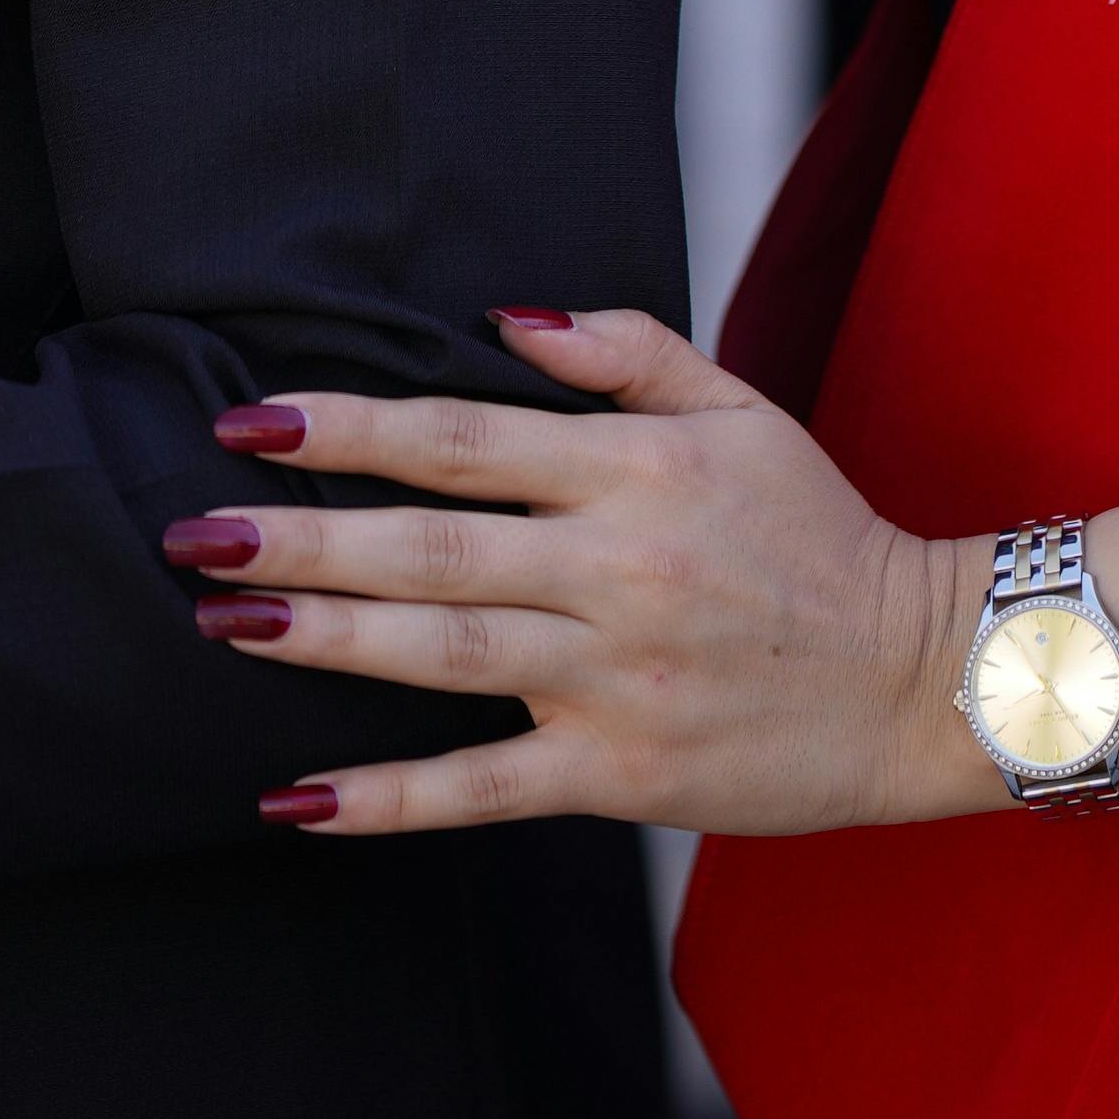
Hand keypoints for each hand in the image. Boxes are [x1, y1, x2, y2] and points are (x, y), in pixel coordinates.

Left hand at [157, 309, 1118, 837]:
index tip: (251, 420)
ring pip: (444, 653)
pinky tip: (296, 796)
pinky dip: (386, 797)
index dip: (350, 426)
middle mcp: (618, 568)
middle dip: (303, 533)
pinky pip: (483, 788)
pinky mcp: (619, 773)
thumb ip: (622, 354)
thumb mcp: (742, 411)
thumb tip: (501, 321)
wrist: (926, 675)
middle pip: (432, 543)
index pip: (464, 436)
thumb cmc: (822, 535)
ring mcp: (615, 676)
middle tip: (192, 530)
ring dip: (324, 637)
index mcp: (639, 471)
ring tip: (222, 623)